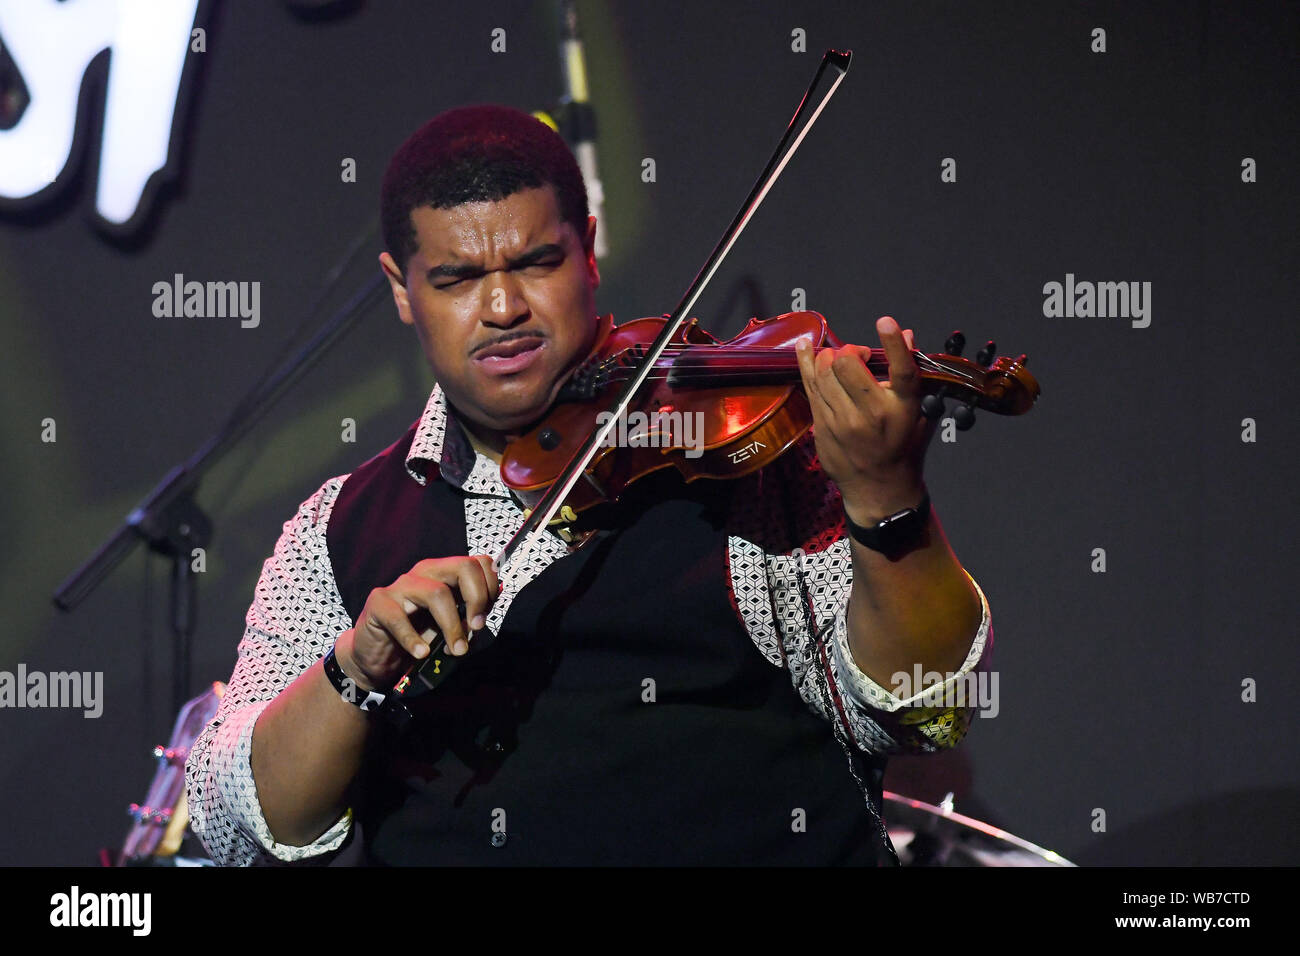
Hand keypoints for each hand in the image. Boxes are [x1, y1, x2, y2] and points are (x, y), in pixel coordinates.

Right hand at [333, 556, 497, 690]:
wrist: (377, 654)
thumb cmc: (418, 637)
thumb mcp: (450, 628)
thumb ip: (468, 619)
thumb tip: (482, 618)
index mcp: (445, 574)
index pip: (478, 562)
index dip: (490, 587)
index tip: (486, 617)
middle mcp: (425, 573)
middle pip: (462, 567)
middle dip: (477, 599)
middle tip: (477, 629)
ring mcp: (401, 585)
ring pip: (437, 593)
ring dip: (452, 626)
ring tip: (455, 651)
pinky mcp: (379, 603)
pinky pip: (400, 618)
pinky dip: (414, 639)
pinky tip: (421, 653)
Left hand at [794, 316, 934, 523]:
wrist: (880, 489)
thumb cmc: (904, 446)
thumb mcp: (919, 412)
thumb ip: (913, 373)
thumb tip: (908, 334)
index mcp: (903, 408)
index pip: (902, 371)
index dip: (893, 344)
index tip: (885, 321)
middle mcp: (872, 414)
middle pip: (848, 365)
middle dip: (849, 352)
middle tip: (856, 357)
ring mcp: (843, 422)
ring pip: (823, 372)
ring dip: (829, 358)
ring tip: (838, 361)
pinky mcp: (823, 427)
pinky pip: (809, 386)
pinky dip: (805, 362)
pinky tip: (804, 346)